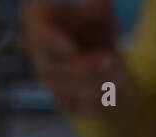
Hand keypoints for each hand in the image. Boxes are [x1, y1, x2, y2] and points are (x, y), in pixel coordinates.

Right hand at [22, 0, 126, 116]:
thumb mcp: (102, 18)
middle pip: (53, 65)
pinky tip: (115, 89)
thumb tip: (100, 2)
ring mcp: (47, 79)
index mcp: (38, 21)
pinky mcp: (63, 102)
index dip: (48, 40)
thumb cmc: (96, 33)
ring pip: (68, 89)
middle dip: (86, 67)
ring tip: (121, 74)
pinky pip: (80, 106)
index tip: (70, 47)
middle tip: (113, 60)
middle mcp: (35, 51)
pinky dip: (102, 100)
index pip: (34, 30)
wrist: (106, 64)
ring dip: (99, 84)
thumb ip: (100, 11)